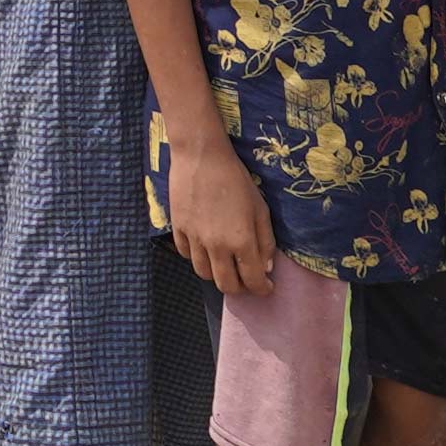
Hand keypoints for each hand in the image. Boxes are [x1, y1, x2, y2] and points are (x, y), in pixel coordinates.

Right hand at [162, 129, 281, 301]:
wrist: (201, 156)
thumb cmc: (236, 179)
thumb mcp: (260, 208)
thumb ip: (265, 241)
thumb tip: (266, 267)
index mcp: (241, 241)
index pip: (253, 281)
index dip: (263, 289)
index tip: (267, 286)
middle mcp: (217, 246)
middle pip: (226, 286)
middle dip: (240, 288)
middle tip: (246, 279)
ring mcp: (194, 239)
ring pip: (204, 274)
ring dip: (217, 274)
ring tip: (225, 264)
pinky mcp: (177, 228)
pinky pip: (186, 255)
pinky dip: (197, 257)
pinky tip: (205, 247)